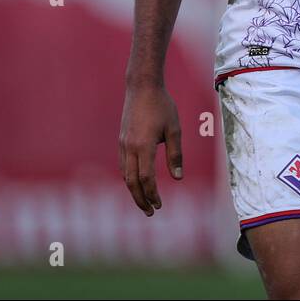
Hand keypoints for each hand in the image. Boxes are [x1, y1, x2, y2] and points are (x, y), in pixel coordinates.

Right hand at [119, 79, 182, 215]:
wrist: (142, 87)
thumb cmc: (162, 106)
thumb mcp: (174, 129)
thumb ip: (175, 154)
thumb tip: (178, 178)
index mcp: (143, 146)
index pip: (146, 179)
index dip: (152, 194)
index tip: (159, 205)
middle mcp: (129, 148)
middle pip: (132, 182)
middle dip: (140, 200)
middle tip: (150, 213)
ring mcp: (123, 144)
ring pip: (126, 175)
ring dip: (134, 191)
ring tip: (144, 202)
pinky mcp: (121, 140)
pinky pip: (124, 165)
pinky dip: (130, 178)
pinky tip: (138, 183)